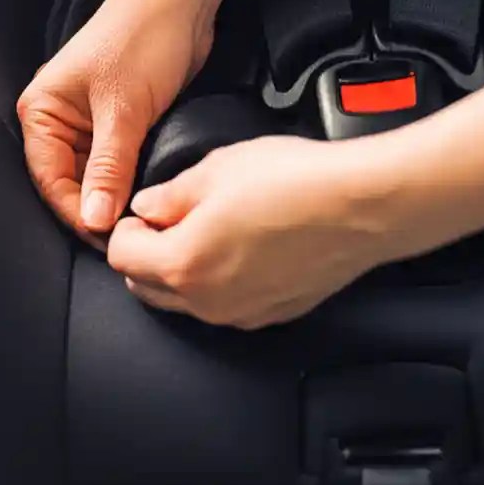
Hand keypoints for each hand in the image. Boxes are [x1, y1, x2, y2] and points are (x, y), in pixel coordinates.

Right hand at [17, 0, 214, 243]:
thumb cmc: (143, 37)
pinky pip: (117, 167)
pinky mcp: (119, 124)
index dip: (77, 213)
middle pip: (69, 185)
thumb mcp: (124, 110)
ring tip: (139, 223)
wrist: (181, 0)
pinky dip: (129, 183)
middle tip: (128, 238)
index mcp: (42, 112)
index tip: (107, 238)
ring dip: (114, 200)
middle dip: (95, 212)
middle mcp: (58, 121)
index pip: (50, 181)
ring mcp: (89, 124)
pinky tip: (146, 198)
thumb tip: (95, 221)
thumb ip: (107, 169)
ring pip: (95, 180)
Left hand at [107, 135, 406, 329]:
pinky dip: (216, 282)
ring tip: (209, 228)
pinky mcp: (271, 314)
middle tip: (169, 218)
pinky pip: (223, 305)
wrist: (362, 206)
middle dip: (144, 253)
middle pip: (144, 287)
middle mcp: (207, 301)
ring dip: (179, 270)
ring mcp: (240, 313)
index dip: (126, 227)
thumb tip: (147, 207)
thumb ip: (169, 195)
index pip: (120, 255)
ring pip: (183, 301)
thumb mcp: (215, 169)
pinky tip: (240, 247)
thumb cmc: (296, 182)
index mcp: (183, 264)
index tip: (144, 210)